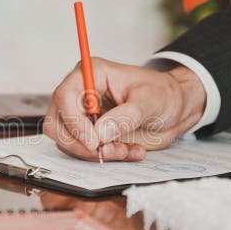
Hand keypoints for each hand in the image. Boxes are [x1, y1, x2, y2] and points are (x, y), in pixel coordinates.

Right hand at [42, 58, 205, 160]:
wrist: (173, 108)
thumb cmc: (162, 94)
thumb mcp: (150, 101)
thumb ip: (126, 116)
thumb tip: (100, 132)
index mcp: (91, 73)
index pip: (64, 96)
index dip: (74, 122)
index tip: (93, 142)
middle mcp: (80, 92)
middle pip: (57, 122)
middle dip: (81, 143)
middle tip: (109, 151)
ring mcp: (81, 114)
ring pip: (66, 141)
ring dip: (94, 153)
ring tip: (126, 150)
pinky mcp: (86, 132)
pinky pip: (81, 150)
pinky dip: (103, 157)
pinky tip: (127, 151)